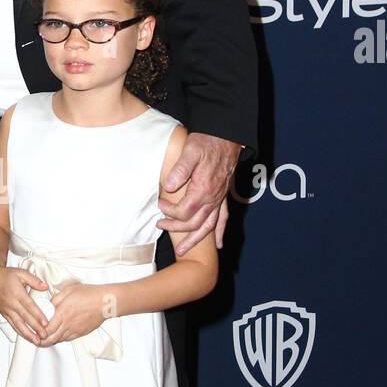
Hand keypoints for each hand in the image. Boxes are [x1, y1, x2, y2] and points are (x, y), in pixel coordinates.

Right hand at [0, 262, 49, 342]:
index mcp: (17, 293)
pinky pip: (12, 325)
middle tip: (44, 335)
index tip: (45, 323)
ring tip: (36, 341)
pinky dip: (19, 332)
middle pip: (25, 318)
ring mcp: (7, 310)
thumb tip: (45, 286)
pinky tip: (26, 337)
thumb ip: (34, 280)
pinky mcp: (4, 314)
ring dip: (27, 334)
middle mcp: (11, 303)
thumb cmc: (6, 276)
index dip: (37, 315)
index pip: (29, 306)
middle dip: (35, 328)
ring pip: (18, 324)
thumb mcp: (21, 273)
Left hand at [40, 282, 105, 345]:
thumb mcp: (68, 291)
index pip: (47, 328)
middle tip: (36, 340)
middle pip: (51, 338)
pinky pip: (68, 339)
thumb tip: (47, 305)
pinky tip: (58, 336)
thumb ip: (55, 299)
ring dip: (51, 340)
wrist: (105, 302)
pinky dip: (61, 339)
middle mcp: (68, 323)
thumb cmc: (88, 294)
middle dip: (42, 341)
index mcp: (63, 312)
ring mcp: (75, 329)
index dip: (39, 332)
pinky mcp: (81, 332)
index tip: (34, 331)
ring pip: (59, 340)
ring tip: (44, 339)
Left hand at [157, 132, 240, 253]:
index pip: (184, 211)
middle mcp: (214, 198)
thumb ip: (180, 169)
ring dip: (195, 239)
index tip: (159, 203)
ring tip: (183, 250)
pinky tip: (218, 244)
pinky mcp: (223, 196)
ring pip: (209, 226)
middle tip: (160, 225)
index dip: (169, 211)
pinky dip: (219, 232)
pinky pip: (223, 219)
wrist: (226, 136)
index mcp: (204, 189)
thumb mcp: (191, 151)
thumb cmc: (207, 142)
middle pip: (195, 223)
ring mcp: (220, 199)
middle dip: (176, 228)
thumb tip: (169, 186)